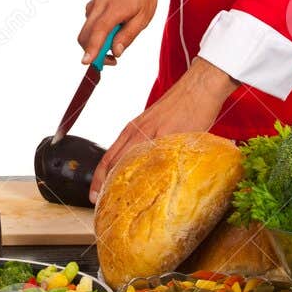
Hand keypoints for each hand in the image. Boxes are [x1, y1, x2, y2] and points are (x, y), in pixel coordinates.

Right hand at [77, 0, 161, 65]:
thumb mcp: (143, 17)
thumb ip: (128, 35)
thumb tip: (115, 52)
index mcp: (114, 8)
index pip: (99, 31)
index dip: (92, 48)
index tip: (86, 62)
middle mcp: (99, 6)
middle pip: (85, 35)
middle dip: (93, 52)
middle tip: (112, 59)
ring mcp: (93, 6)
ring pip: (86, 31)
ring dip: (96, 43)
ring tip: (116, 41)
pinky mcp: (91, 7)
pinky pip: (89, 25)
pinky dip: (96, 34)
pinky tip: (112, 29)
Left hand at [89, 57, 235, 200]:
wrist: (198, 87)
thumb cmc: (178, 106)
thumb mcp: (153, 123)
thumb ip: (145, 142)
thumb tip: (141, 165)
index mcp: (133, 129)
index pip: (109, 157)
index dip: (98, 178)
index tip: (94, 195)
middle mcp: (139, 132)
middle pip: (115, 162)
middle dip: (106, 185)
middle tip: (103, 204)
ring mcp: (156, 135)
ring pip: (134, 163)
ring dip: (127, 184)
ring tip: (125, 204)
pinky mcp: (174, 137)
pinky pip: (161, 160)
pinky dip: (156, 176)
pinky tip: (156, 190)